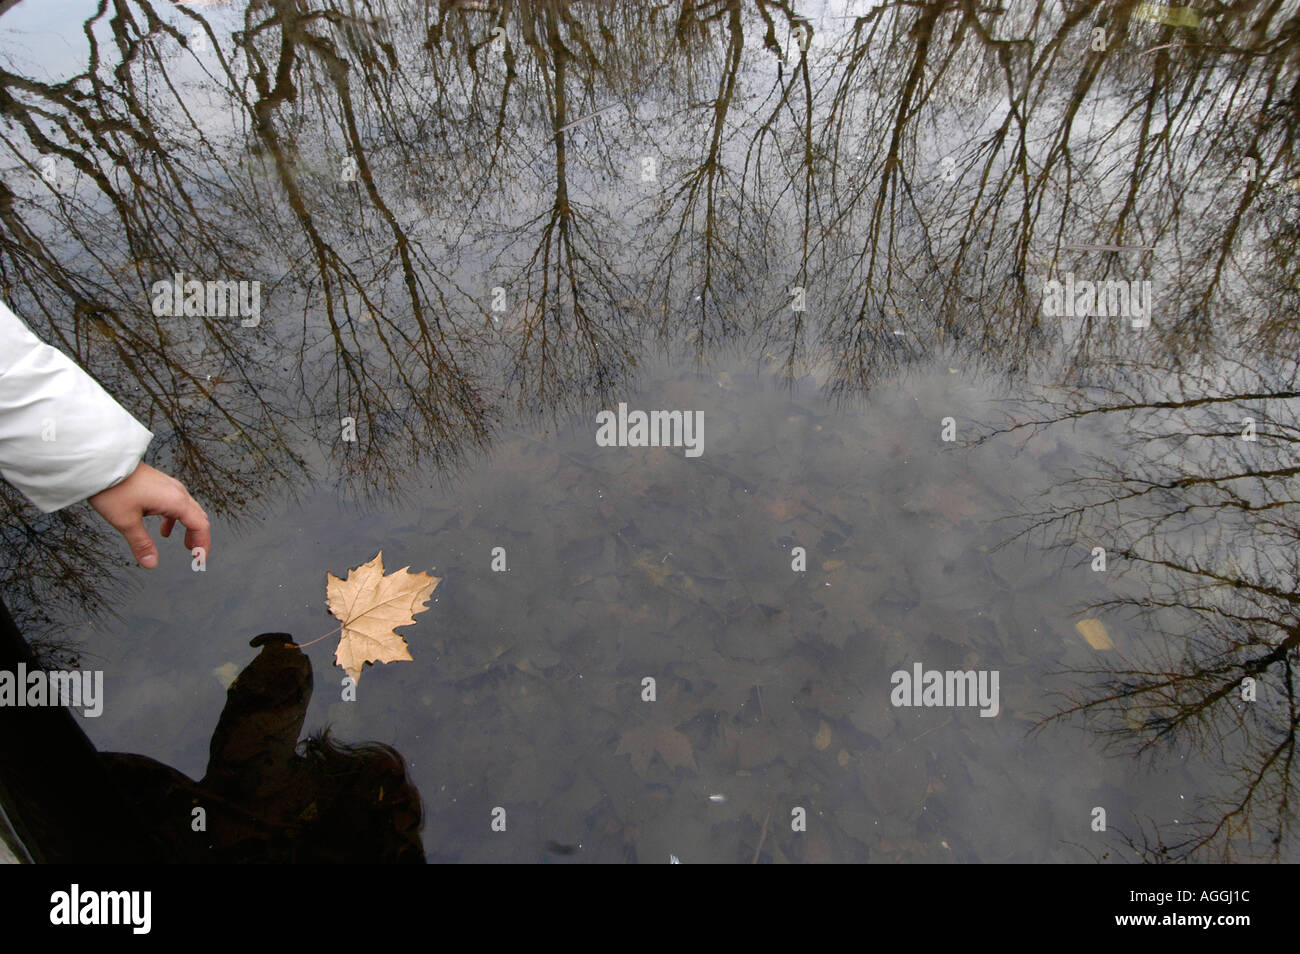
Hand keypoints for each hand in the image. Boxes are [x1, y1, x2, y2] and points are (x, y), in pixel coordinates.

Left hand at [88, 461, 210, 568]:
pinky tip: (164, 529)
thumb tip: (150, 562)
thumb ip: (141, 544)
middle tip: (195, 554)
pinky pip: (176, 503)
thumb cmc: (114, 487)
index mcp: (175, 501)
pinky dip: (176, 519)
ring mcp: (169, 486)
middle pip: (198, 517)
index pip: (200, 525)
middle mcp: (176, 492)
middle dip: (199, 537)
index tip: (200, 559)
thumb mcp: (126, 521)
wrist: (103, 463)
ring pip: (188, 510)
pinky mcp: (160, 484)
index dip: (203, 544)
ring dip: (189, 528)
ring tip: (184, 543)